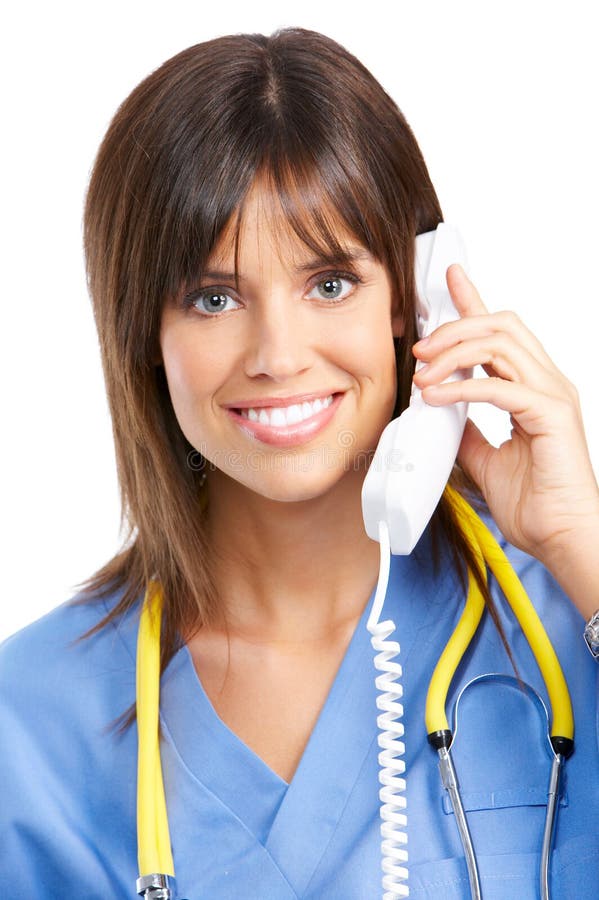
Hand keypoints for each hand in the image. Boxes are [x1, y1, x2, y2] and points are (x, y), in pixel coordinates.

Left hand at [411, 263, 598, 612]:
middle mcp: (547, 383)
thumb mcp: (485, 460)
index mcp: (534, 389)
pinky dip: (461, 386)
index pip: (502, 333)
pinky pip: (498, 386)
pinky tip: (435, 396)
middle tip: (421, 347)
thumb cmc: (535, 504)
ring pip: (501, 344)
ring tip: (422, 373)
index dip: (475, 302)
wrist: (561, 538)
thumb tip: (437, 411)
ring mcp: (552, 395)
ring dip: (454, 352)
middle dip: (455, 327)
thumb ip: (466, 430)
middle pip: (501, 325)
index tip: (450, 280)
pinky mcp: (550, 415)